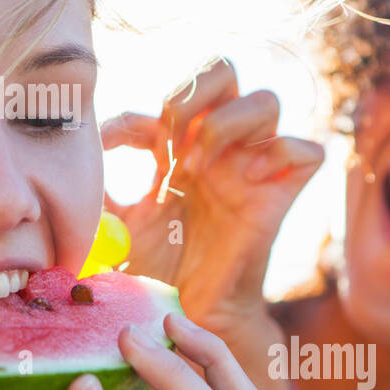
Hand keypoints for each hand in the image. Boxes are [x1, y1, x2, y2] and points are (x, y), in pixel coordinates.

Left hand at [101, 56, 323, 334]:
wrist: (186, 319)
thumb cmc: (152, 275)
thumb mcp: (113, 225)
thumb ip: (97, 188)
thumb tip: (83, 152)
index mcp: (179, 150)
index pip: (167, 98)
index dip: (138, 115)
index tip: (116, 148)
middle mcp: (219, 150)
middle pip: (223, 71)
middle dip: (193, 94)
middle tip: (169, 144)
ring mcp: (253, 169)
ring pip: (267, 99)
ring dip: (227, 123)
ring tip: (198, 168)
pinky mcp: (280, 197)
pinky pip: (306, 151)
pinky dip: (280, 153)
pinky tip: (243, 184)